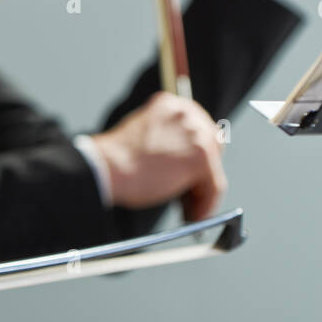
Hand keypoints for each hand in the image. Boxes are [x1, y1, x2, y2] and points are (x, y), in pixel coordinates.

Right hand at [89, 92, 226, 220]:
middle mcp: (188, 114)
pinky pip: (214, 186)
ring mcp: (197, 135)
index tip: (188, 174)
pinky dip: (206, 204)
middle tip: (189, 195)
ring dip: (203, 191)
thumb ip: (165, 141)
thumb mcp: (143, 137)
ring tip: (190, 210)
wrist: (107, 167)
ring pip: (212, 168)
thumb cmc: (116, 159)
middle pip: (212, 145)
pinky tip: (194, 216)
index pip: (197, 128)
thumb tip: (182, 165)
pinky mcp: (201, 158)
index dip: (193, 154)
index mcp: (172, 104)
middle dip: (202, 171)